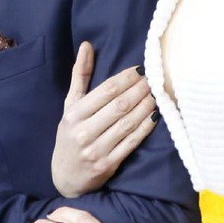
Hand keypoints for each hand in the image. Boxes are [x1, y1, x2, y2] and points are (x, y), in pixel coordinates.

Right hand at [51, 42, 156, 199]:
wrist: (65, 177)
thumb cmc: (69, 136)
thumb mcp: (70, 106)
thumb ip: (79, 76)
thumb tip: (87, 45)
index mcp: (74, 115)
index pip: (105, 91)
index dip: (126, 79)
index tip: (141, 70)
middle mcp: (83, 132)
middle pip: (119, 106)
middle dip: (139, 91)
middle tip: (155, 80)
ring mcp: (96, 150)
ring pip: (127, 124)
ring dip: (146, 107)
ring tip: (158, 94)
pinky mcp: (108, 165)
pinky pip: (131, 143)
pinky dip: (144, 128)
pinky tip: (155, 116)